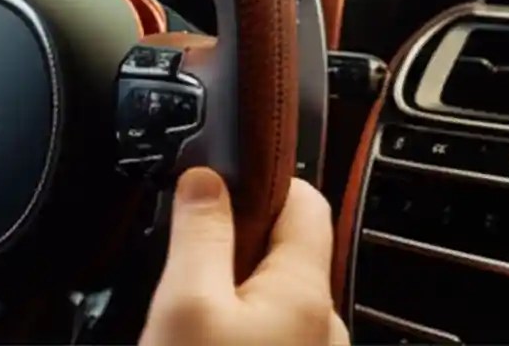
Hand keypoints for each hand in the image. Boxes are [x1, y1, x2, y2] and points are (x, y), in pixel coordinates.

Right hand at [140, 169, 348, 345]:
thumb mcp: (186, 307)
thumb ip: (200, 235)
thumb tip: (205, 179)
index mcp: (306, 293)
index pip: (306, 201)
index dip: (260, 182)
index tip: (215, 185)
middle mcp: (323, 324)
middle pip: (285, 251)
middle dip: (236, 243)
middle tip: (185, 260)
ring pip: (271, 296)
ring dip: (232, 290)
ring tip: (187, 310)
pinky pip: (269, 334)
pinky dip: (238, 327)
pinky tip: (203, 342)